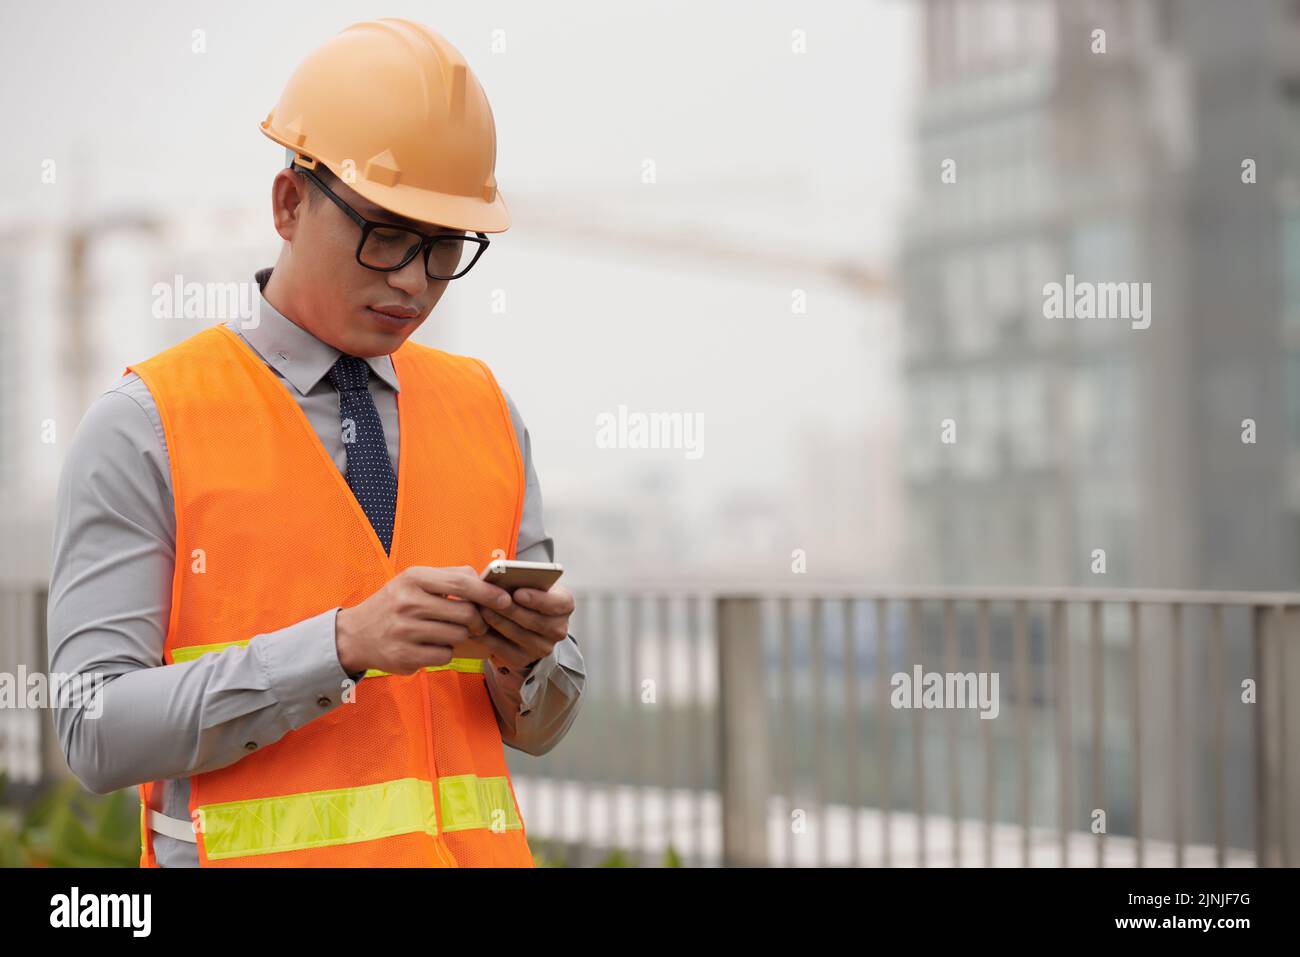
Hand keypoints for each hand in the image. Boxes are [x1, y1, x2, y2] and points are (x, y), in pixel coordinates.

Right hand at [335, 565, 511, 675]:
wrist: (355, 635)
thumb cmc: (394, 604)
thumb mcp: (414, 581)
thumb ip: (449, 577)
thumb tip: (486, 581)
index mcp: (414, 578)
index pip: (462, 583)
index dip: (489, 593)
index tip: (506, 600)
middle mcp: (408, 603)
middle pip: (466, 613)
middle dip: (477, 620)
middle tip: (475, 623)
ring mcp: (405, 631)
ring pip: (459, 636)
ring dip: (460, 636)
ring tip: (445, 632)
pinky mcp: (405, 656)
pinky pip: (445, 655)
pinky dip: (444, 652)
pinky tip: (429, 645)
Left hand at [477, 584, 573, 671]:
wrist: (527, 623)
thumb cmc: (527, 596)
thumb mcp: (532, 584)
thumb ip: (524, 580)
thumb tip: (503, 577)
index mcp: (564, 605)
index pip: (558, 603)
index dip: (538, 599)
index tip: (518, 593)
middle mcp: (558, 629)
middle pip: (533, 620)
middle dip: (507, 608)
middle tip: (488, 597)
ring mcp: (541, 647)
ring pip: (515, 634)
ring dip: (495, 620)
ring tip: (479, 608)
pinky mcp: (522, 660)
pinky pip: (501, 649)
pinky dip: (487, 636)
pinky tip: (476, 625)